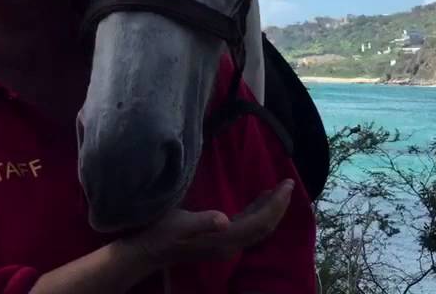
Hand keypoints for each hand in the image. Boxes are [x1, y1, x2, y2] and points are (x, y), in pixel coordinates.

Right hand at [122, 179, 294, 270]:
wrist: (147, 252)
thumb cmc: (160, 233)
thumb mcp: (179, 223)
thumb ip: (202, 221)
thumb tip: (224, 220)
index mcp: (224, 239)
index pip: (260, 222)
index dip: (276, 204)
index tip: (287, 184)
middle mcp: (230, 245)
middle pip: (264, 227)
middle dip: (279, 206)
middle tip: (288, 183)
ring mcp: (225, 244)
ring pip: (257, 227)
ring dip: (270, 209)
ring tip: (279, 189)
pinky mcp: (219, 240)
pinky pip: (247, 226)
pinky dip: (258, 212)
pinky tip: (258, 201)